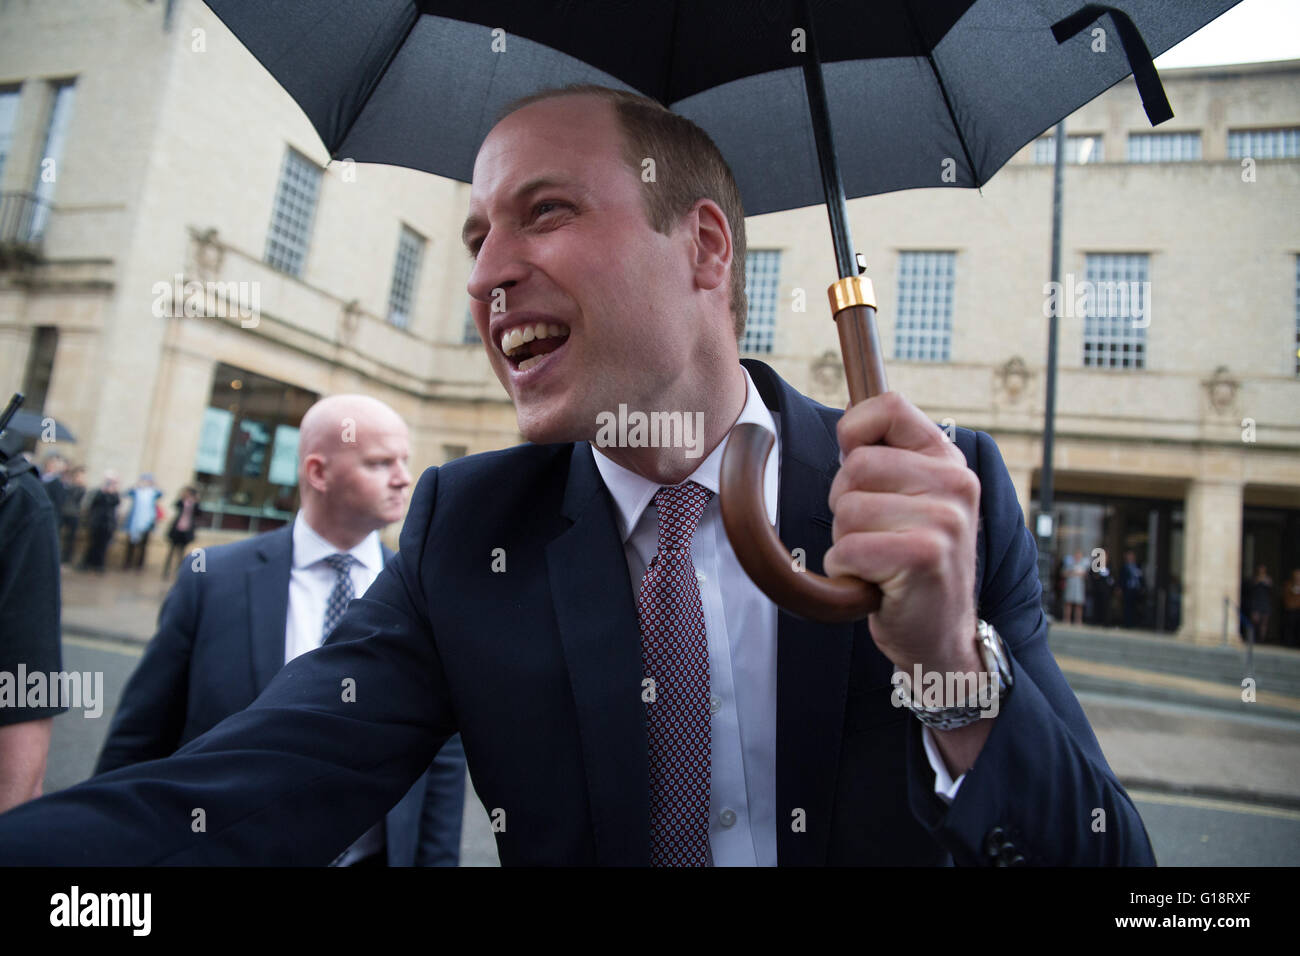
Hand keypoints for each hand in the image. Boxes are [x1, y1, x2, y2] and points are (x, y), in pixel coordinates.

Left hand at [824, 392, 981, 675]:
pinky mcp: (925, 556)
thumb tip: (849, 418)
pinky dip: (845, 570)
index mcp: (948, 461)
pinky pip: (848, 548)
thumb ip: (886, 459)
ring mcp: (946, 519)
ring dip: (846, 542)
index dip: (854, 433)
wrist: (939, 635)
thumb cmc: (909, 563)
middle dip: (845, 504)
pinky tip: (874, 582)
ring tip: (877, 561)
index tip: (856, 468)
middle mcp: (956, 483)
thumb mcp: (910, 500)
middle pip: (856, 466)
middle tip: (874, 535)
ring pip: (847, 509)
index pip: (889, 407)